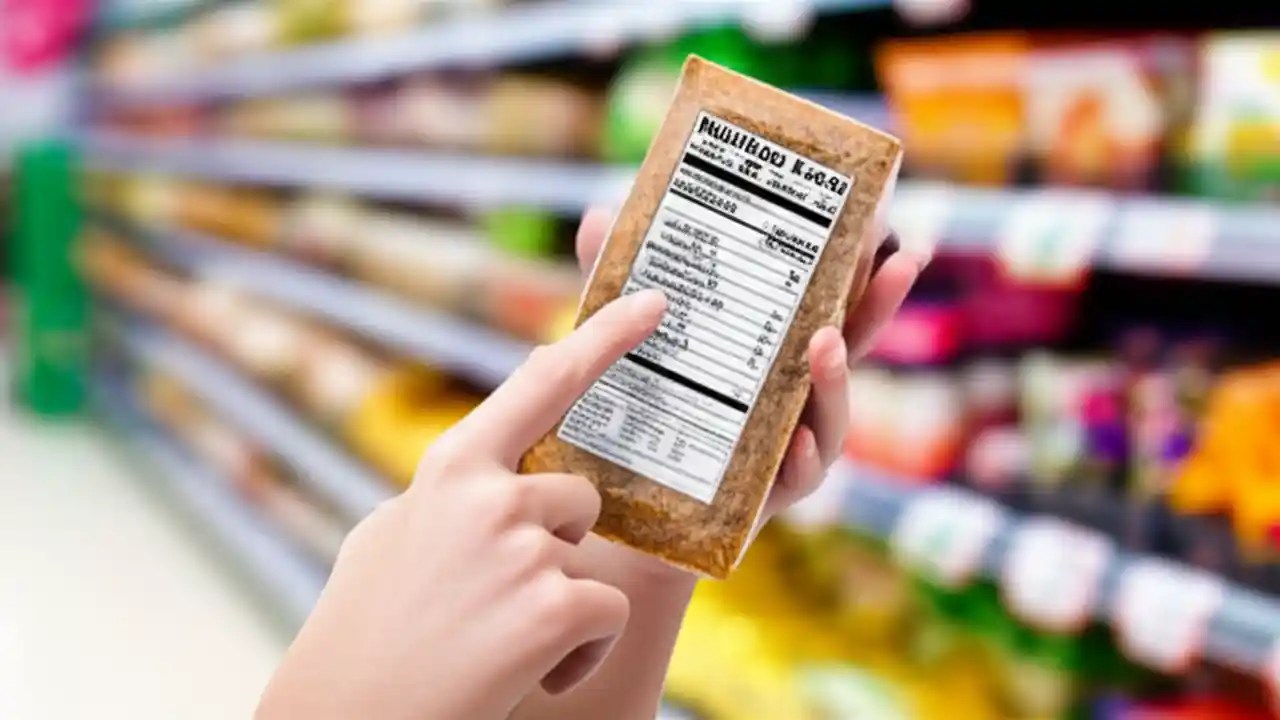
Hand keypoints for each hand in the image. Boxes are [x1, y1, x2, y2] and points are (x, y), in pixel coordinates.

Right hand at [257, 290, 668, 719]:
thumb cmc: (361, 636)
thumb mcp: (388, 538)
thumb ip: (446, 495)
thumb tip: (480, 475)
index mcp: (451, 468)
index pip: (541, 384)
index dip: (605, 338)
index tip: (653, 304)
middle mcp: (490, 494)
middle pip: (579, 496)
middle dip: (554, 546)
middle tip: (492, 601)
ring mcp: (524, 546)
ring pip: (591, 559)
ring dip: (561, 603)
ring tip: (495, 641)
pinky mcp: (556, 604)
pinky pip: (606, 613)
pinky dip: (577, 652)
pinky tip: (521, 672)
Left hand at [573, 208, 923, 524]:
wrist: (616, 513)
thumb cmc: (632, 417)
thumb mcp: (620, 347)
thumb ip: (612, 290)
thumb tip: (597, 219)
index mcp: (769, 356)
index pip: (821, 302)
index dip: (855, 266)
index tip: (880, 219)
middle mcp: (789, 399)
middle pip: (849, 346)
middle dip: (879, 305)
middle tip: (902, 262)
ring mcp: (785, 447)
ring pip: (832, 414)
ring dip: (838, 379)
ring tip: (827, 345)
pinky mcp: (765, 496)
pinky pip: (796, 479)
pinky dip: (804, 457)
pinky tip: (800, 438)